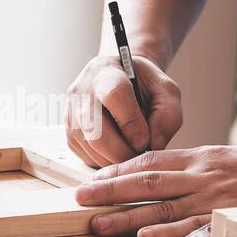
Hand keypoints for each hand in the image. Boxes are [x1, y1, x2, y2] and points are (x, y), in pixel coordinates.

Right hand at [65, 54, 182, 167]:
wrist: (119, 78)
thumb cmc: (143, 85)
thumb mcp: (165, 92)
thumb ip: (167, 116)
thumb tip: (153, 147)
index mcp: (106, 74)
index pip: (114, 96)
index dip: (132, 124)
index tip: (145, 140)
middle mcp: (81, 92)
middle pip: (96, 133)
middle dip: (124, 153)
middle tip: (141, 156)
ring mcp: (70, 114)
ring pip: (91, 150)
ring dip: (116, 160)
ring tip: (132, 151)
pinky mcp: (68, 134)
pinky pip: (86, 158)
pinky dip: (106, 162)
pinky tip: (118, 150)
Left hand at [74, 144, 236, 236]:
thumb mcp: (228, 156)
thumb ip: (197, 166)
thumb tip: (169, 176)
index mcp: (200, 157)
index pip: (149, 162)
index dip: (118, 171)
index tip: (93, 179)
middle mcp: (201, 176)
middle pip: (146, 183)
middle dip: (109, 191)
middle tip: (79, 199)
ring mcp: (213, 199)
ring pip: (161, 208)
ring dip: (125, 217)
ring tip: (97, 224)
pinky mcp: (227, 220)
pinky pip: (191, 229)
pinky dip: (166, 233)